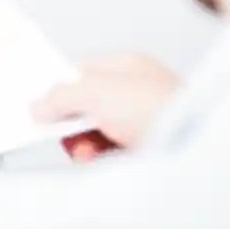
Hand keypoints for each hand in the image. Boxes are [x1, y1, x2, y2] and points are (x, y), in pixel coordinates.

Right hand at [32, 53, 179, 161]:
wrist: (189, 143)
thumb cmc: (156, 107)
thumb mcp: (96, 91)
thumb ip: (62, 95)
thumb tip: (39, 106)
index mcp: (127, 67)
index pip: (83, 73)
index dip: (61, 89)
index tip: (41, 106)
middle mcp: (135, 92)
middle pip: (86, 106)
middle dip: (71, 123)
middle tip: (65, 133)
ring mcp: (139, 122)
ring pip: (95, 132)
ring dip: (82, 144)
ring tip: (84, 152)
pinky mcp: (143, 150)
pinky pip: (107, 153)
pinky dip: (96, 157)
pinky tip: (95, 160)